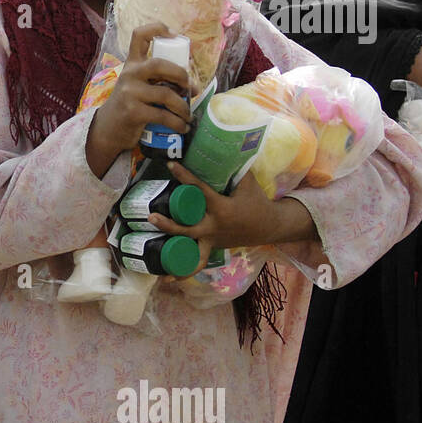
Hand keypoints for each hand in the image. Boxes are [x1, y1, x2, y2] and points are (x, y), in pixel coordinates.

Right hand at [85, 23, 192, 176]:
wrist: (108, 129)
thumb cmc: (130, 105)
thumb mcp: (137, 85)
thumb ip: (157, 79)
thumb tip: (192, 85)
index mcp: (132, 64)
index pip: (140, 35)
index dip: (158, 29)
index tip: (176, 37)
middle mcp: (129, 74)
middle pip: (158, 64)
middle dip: (180, 74)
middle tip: (188, 88)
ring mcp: (129, 93)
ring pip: (165, 94)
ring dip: (182, 107)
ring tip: (187, 115)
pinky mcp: (133, 112)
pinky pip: (163, 115)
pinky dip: (177, 123)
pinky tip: (182, 127)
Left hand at [146, 162, 316, 275]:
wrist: (270, 226)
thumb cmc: (257, 201)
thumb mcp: (247, 183)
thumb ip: (234, 168)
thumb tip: (224, 143)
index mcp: (222, 208)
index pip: (200, 191)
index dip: (185, 177)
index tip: (171, 166)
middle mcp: (215, 227)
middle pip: (188, 228)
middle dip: (170, 224)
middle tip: (151, 216)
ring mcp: (212, 240)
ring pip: (191, 252)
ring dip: (174, 256)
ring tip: (156, 262)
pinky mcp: (212, 248)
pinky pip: (197, 262)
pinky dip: (184, 272)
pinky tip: (167, 279)